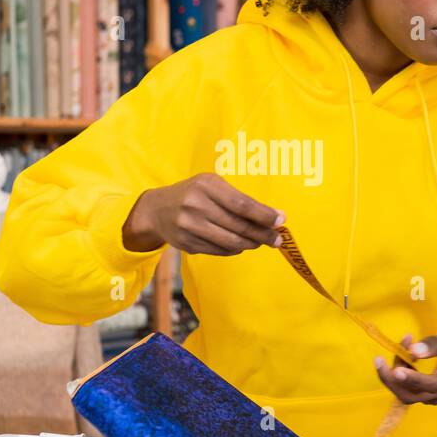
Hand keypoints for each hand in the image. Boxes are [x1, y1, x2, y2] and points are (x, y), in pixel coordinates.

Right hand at [122, 173, 284, 255]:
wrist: (156, 210)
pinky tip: (241, 245)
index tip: (280, 221)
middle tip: (277, 239)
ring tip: (261, 241)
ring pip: (230, 241)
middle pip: (238, 225)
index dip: (263, 215)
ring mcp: (189, 227)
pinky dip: (234, 249)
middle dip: (262, 234)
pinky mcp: (187, 244)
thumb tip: (273, 217)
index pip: (241, 204)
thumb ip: (239, 199)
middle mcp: (195, 205)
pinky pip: (219, 250)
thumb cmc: (193, 194)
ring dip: (250, 244)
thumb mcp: (212, 186)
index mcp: (205, 185)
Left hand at [374, 332, 436, 406]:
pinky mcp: (426, 398)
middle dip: (389, 378)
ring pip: (405, 394)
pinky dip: (400, 377)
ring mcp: (431, 398)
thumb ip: (435, 344)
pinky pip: (407, 391)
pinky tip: (405, 358)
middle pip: (409, 395)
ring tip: (400, 349)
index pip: (430, 384)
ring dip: (393, 374)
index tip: (396, 370)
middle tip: (379, 359)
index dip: (412, 378)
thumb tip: (413, 349)